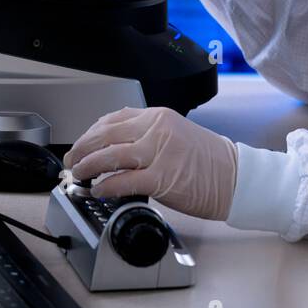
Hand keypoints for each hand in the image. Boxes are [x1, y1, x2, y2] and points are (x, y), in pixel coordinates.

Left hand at [64, 107, 238, 219]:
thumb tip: (114, 146)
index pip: (112, 120)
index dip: (90, 133)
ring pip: (109, 156)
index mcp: (158, 116)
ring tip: (79, 175)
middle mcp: (156, 130)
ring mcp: (159, 153)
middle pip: (105, 135)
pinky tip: (99, 191)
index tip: (81, 144)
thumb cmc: (209, 161)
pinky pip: (123, 181)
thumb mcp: (176, 134)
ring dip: (88, 167)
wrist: (236, 178)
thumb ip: (147, 135)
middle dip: (82, 149)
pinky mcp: (162, 178)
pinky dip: (106, 187)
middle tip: (71, 161)